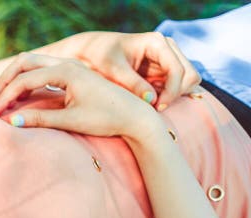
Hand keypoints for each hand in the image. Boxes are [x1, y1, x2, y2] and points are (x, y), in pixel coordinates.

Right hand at [0, 54, 161, 138]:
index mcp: (66, 72)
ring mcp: (69, 67)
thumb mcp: (71, 121)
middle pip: (23, 63)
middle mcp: (66, 64)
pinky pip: (41, 70)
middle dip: (4, 82)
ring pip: (31, 63)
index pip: (24, 80)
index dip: (6, 98)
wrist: (135, 116)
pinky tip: (20, 98)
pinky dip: (25, 81)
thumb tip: (10, 121)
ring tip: (2, 100)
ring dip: (13, 79)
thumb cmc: (107, 119)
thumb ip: (40, 119)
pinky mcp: (72, 74)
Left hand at [56, 31, 201, 109]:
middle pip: (190, 75)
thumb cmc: (100, 57)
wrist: (93, 53)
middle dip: (176, 94)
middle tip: (156, 109)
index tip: (157, 107)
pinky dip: (168, 97)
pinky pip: (176, 87)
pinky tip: (151, 104)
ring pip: (188, 82)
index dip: (172, 91)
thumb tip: (152, 100)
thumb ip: (132, 83)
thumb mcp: (113, 69)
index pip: (177, 69)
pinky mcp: (164, 71)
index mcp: (157, 42)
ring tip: (152, 106)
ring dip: (174, 96)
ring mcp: (168, 59)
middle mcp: (168, 48)